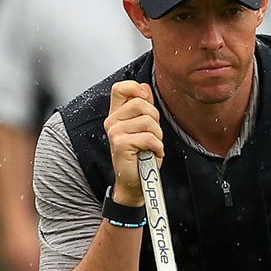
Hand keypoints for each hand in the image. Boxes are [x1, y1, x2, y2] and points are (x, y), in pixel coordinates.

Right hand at [105, 81, 162, 202]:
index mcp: (117, 114)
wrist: (135, 182)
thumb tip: (144, 88)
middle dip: (155, 119)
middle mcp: (113, 121)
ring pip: (148, 121)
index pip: (120, 88)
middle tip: (152, 134)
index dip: (135, 88)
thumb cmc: (140, 156)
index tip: (145, 100)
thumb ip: (143, 107)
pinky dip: (158, 147)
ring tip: (152, 146)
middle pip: (141, 103)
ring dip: (158, 136)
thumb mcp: (143, 128)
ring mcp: (115, 132)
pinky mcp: (120, 144)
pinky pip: (149, 138)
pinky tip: (152, 153)